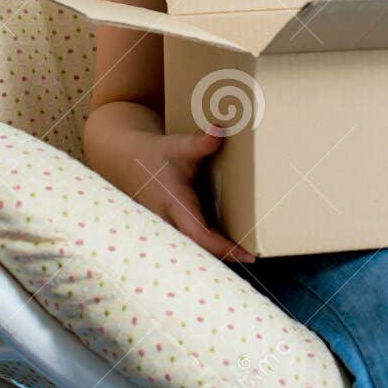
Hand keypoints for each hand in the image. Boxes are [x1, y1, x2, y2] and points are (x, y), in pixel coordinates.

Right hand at [123, 128, 255, 262]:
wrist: (134, 163)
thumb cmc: (158, 155)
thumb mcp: (177, 145)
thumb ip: (199, 142)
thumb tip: (219, 130)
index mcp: (174, 204)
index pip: (199, 234)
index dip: (223, 247)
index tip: (246, 254)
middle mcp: (171, 222)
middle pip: (200, 249)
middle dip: (225, 256)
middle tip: (254, 256)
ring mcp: (171, 228)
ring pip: (196, 248)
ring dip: (219, 252)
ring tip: (248, 253)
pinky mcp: (175, 227)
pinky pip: (195, 241)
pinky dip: (213, 244)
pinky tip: (232, 244)